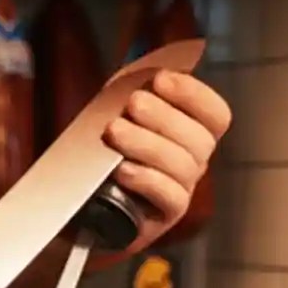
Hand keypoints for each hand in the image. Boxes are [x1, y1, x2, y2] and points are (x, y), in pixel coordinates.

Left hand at [103, 69, 232, 254]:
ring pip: (183, 166)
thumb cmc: (99, 158)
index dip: (194, 94)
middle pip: (199, 138)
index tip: (162, 78)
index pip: (215, 114)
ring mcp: (180, 192)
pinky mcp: (164, 218)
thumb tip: (142, 69)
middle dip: (164, 116)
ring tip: (114, 131)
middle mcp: (192, 164)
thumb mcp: (113, 118)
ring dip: (148, 143)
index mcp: (189, 136)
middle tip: (132, 103)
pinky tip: (122, 169)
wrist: (73, 209)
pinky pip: (170, 197)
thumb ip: (130, 93)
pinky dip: (146, 179)